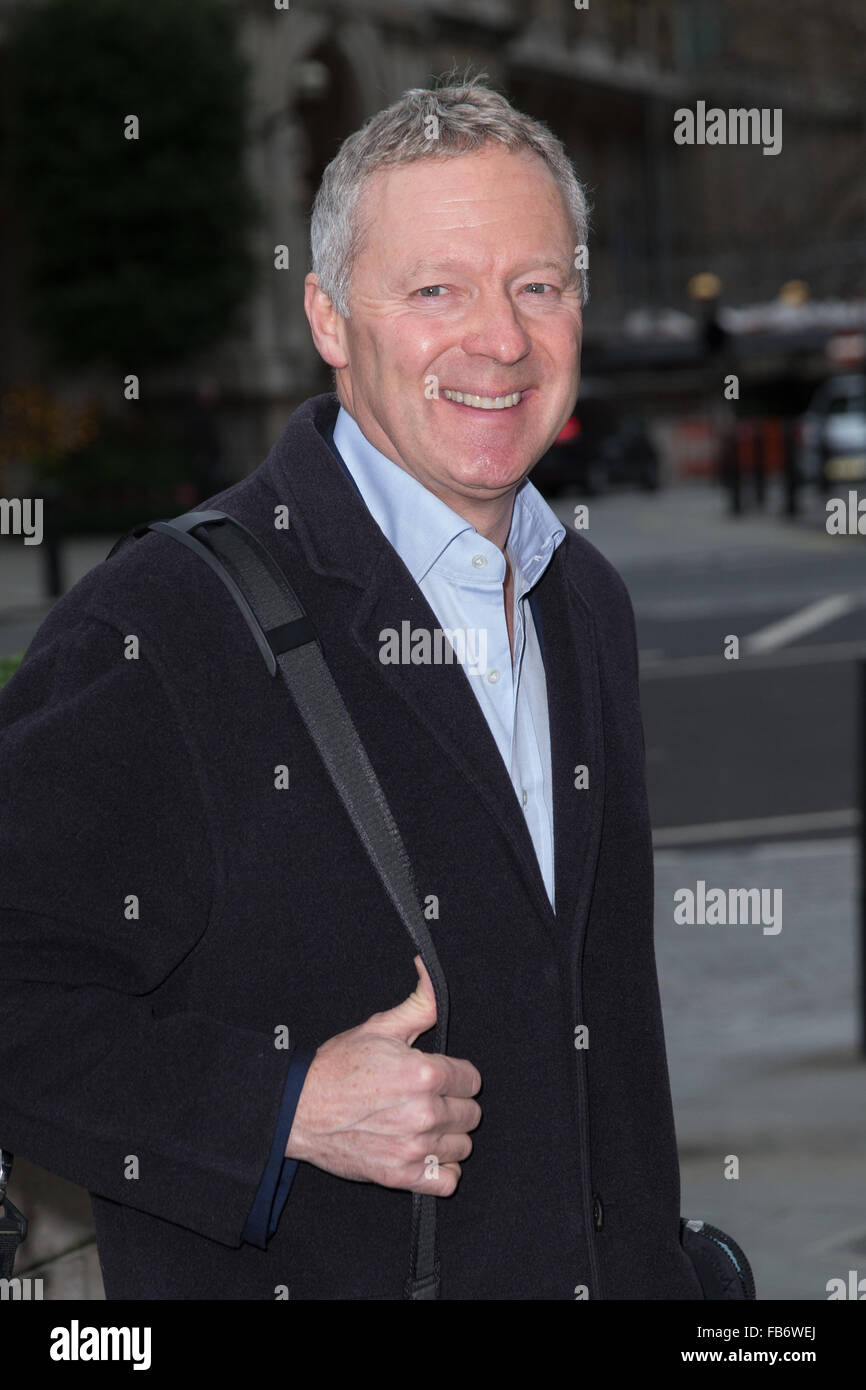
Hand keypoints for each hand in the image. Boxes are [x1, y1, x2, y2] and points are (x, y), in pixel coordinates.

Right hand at [285, 956, 481, 1195]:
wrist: (300, 1109)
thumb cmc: (338, 1067)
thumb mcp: (379, 1027)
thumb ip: (418, 1003)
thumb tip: (428, 968)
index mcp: (424, 1074)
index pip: (472, 1080)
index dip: (457, 1075)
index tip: (440, 1076)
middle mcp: (424, 1113)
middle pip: (471, 1114)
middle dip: (454, 1103)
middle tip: (428, 1099)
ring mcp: (413, 1148)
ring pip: (462, 1146)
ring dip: (448, 1136)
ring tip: (423, 1124)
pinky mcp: (401, 1176)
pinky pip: (447, 1180)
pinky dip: (441, 1169)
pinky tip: (426, 1153)